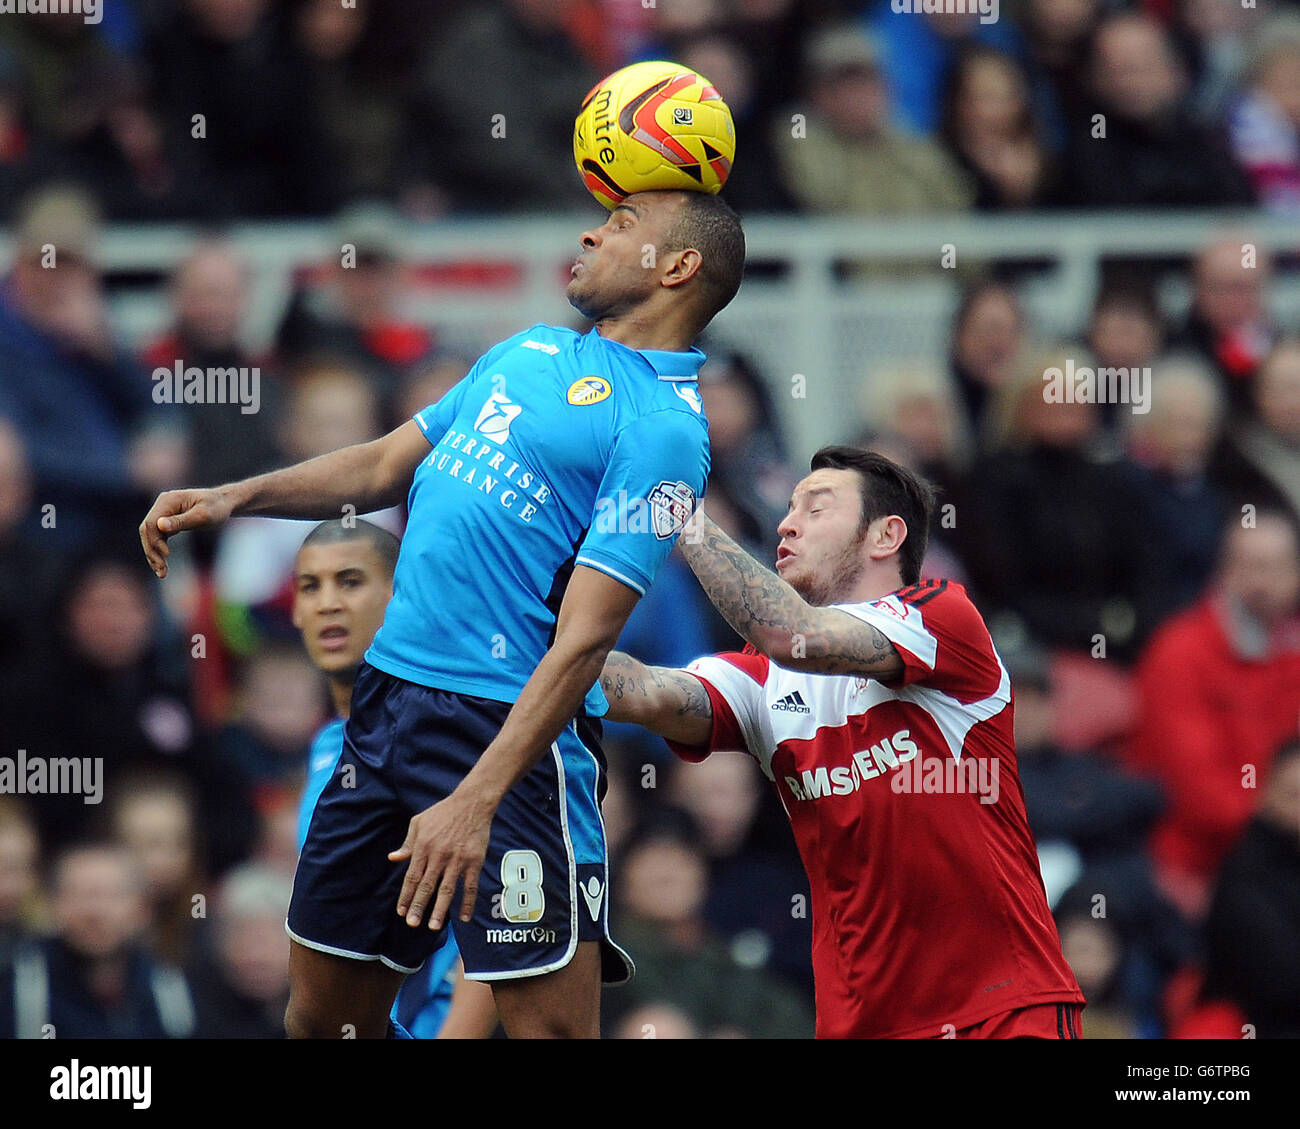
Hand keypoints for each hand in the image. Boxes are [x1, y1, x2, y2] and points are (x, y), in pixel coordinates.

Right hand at [139, 486, 233, 577]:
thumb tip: (160, 525)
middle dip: (152, 551)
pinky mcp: (167, 521)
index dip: (155, 540)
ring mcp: (163, 513)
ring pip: (151, 536)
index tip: (167, 555)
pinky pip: (158, 538)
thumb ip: (181, 521)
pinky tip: (163, 566)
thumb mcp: (203, 516)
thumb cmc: (217, 508)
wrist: (224, 503)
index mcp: (168, 500)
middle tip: (162, 571)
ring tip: (162, 573)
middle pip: (147, 530)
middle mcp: (162, 505)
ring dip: (154, 554)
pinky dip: (159, 551)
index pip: (151, 522)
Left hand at [389, 787, 495, 930]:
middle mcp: (439, 856)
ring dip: (440, 909)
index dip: (406, 895)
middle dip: (418, 906)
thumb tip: (393, 859)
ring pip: (447, 889)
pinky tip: (464, 917)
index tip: (401, 912)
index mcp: (423, 847)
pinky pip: (470, 885)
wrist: (471, 803)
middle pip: (427, 886)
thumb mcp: (419, 823)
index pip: (412, 876)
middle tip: (412, 924)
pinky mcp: (474, 861)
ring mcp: (458, 859)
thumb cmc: (442, 812)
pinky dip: (467, 902)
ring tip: (433, 927)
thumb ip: (407, 843)